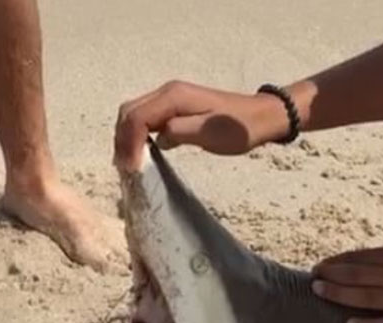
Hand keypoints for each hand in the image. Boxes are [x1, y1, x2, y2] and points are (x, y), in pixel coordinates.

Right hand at [113, 80, 289, 171]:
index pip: (137, 117)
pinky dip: (135, 135)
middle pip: (128, 112)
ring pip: (133, 114)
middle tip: (125, 169)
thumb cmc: (239, 128)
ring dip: (126, 137)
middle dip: (121, 139)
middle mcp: (167, 92)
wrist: (261, 117)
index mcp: (174, 97)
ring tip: (129, 163)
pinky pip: (145, 119)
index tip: (131, 169)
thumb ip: (179, 132)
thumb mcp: (211, 133)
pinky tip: (140, 154)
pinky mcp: (172, 108)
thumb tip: (155, 138)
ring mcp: (169, 99)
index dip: (128, 143)